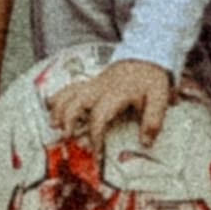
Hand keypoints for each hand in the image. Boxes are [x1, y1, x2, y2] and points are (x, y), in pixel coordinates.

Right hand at [50, 56, 169, 151]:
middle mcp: (100, 88)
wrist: (145, 57)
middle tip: (67, 136)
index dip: (95, 135)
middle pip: (77, 101)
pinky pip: (69, 88)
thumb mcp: (159, 98)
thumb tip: (145, 143)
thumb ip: (153, 120)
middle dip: (68, 119)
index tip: (96, 152)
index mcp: (116, 94)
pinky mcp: (90, 84)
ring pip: (69, 93)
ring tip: (54, 125)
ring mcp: (93, 85)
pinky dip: (58, 96)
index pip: (99, 115)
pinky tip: (51, 107)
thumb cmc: (150, 80)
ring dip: (59, 108)